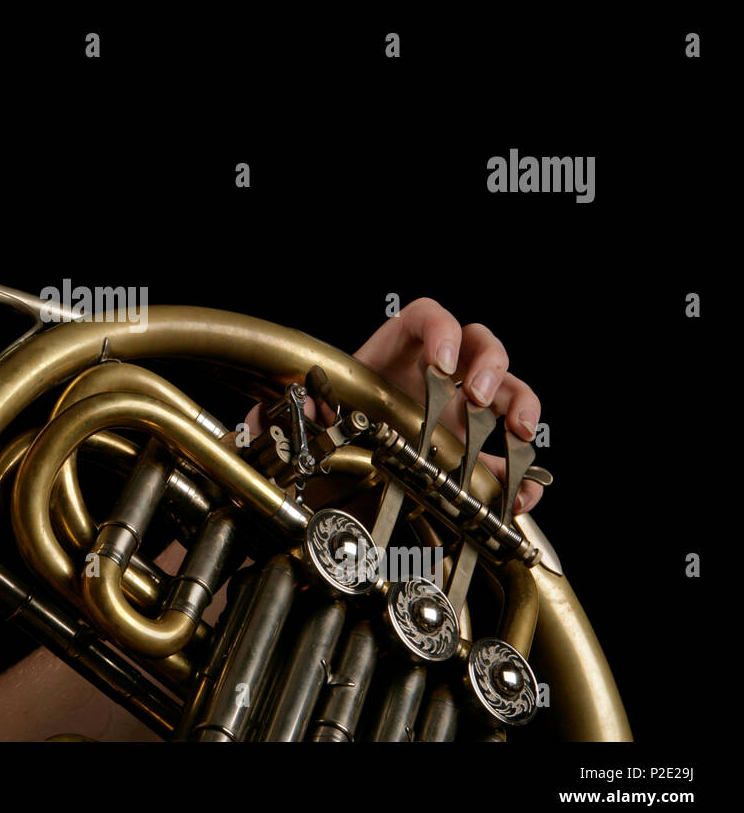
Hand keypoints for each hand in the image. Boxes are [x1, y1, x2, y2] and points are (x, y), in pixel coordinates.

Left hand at [240, 298, 542, 515]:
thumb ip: (295, 415)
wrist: (333, 485)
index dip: (439, 329)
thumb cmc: (328, 436)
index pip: (425, 318)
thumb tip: (286, 414)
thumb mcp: (309, 424)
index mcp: (395, 356)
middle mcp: (436, 379)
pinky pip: (513, 461)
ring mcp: (461, 415)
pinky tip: (519, 493)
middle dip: (489, 364)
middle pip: (480, 345)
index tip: (442, 360)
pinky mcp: (475, 457)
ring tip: (520, 434)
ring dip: (522, 406)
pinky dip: (524, 475)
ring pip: (509, 391)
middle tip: (476, 396)